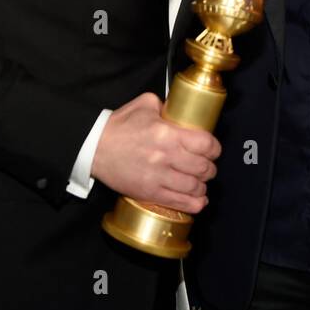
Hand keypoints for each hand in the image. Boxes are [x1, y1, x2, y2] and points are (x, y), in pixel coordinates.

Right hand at [91, 92, 220, 213]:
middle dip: (210, 168)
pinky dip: (194, 204)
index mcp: (167, 133)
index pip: (206, 144)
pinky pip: (179, 202)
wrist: (94, 148)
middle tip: (208, 166)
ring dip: (203, 186)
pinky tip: (199, 200)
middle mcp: (166, 156)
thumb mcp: (144, 105)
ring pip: (194, 187)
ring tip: (201, 183)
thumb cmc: (118, 126)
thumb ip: (165, 105)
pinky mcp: (149, 192)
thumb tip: (180, 110)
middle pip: (203, 168)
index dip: (215, 148)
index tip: (213, 150)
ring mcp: (158, 177)